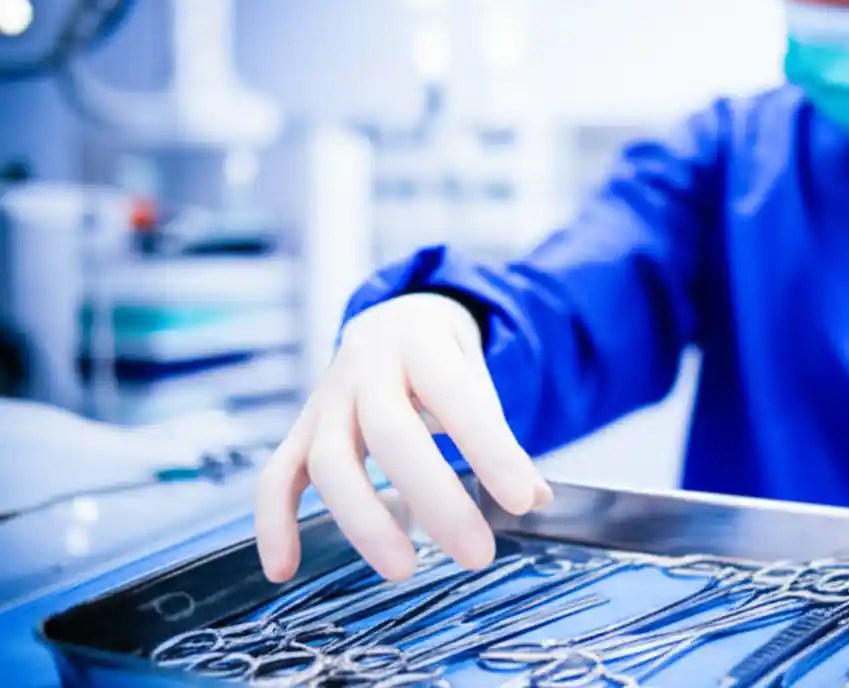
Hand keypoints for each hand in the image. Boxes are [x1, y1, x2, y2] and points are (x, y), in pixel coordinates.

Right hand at [255, 294, 552, 582]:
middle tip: (477, 555)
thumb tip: (535, 498)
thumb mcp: (478, 376)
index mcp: (422, 345)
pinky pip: (276, 476)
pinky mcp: (301, 430)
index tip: (522, 501)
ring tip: (405, 570)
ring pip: (329, 461)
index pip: (457, 398)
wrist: (392, 318)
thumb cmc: (442, 358)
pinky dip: (273, 523)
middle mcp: (366, 368)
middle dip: (435, 500)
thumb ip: (500, 435)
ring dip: (364, 521)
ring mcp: (327, 400)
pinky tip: (283, 570)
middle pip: (391, 434)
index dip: (490, 452)